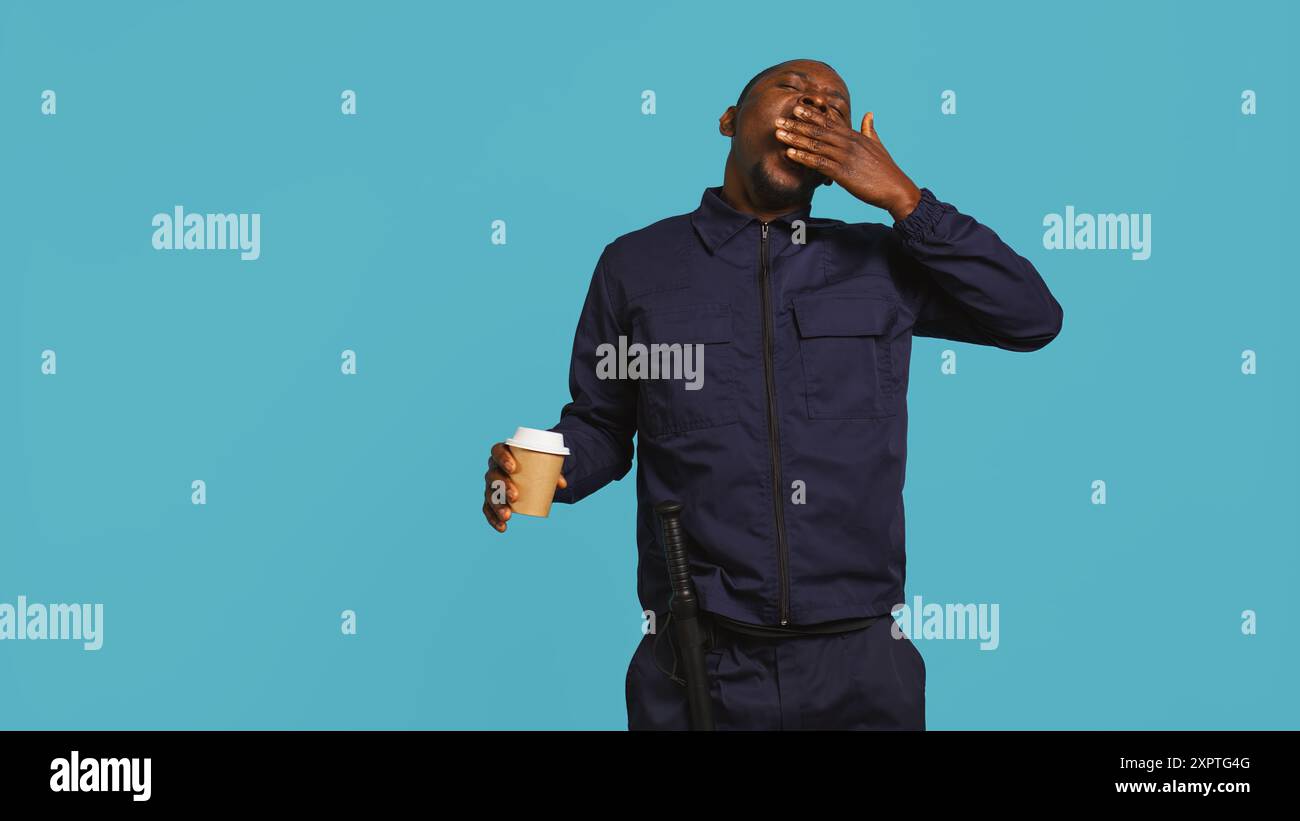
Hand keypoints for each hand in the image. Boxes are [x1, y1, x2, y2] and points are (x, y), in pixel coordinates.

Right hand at [483, 442, 566, 532]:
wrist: (527, 474)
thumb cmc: (534, 466)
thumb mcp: (544, 465)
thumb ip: (553, 472)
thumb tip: (562, 484)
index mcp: (502, 454)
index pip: (497, 451)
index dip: (502, 458)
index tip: (513, 468)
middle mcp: (494, 468)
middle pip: (493, 476)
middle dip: (502, 486)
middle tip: (515, 496)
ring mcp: (491, 485)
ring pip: (490, 494)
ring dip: (497, 506)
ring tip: (508, 516)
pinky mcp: (491, 499)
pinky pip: (488, 509)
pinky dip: (494, 519)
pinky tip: (502, 527)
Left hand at [775, 106, 921, 220]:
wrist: (896, 188)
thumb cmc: (886, 169)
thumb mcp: (877, 145)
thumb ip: (870, 129)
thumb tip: (869, 113)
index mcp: (855, 136)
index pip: (829, 122)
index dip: (811, 115)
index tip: (796, 108)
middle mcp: (848, 143)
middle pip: (818, 130)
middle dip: (797, 125)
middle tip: (778, 120)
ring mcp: (845, 157)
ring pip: (815, 145)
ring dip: (795, 139)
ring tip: (778, 134)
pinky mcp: (843, 173)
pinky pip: (819, 163)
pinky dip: (803, 158)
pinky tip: (790, 154)